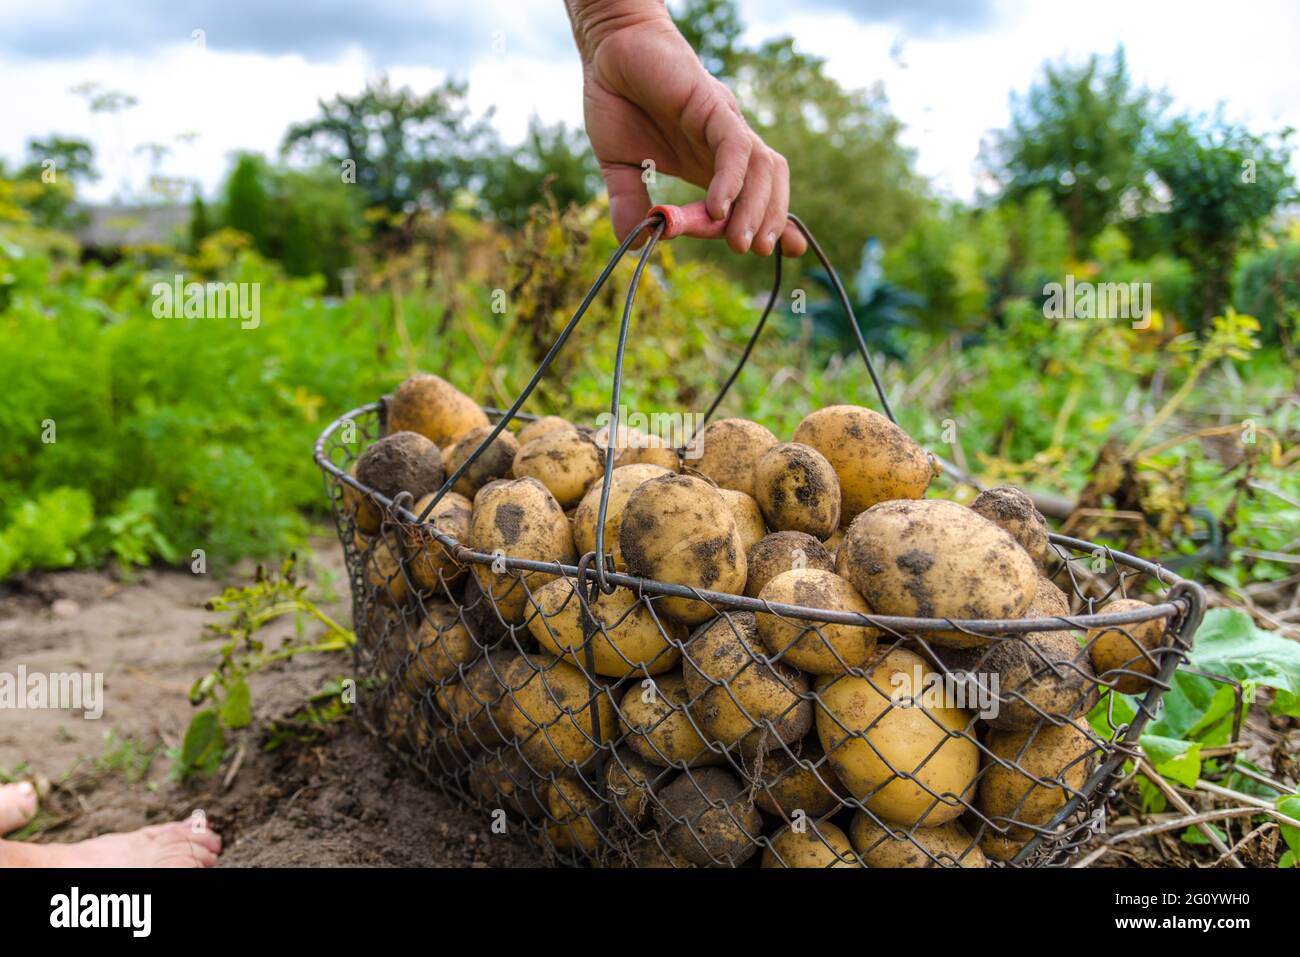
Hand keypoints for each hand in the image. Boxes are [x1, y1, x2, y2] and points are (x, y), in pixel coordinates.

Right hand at [565, 0, 805, 256]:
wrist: (606, 52)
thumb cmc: (617, 101)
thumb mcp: (620, 167)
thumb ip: (630, 205)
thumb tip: (635, 245)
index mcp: (709, 164)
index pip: (755, 198)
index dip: (776, 223)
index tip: (785, 252)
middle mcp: (725, 147)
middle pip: (768, 187)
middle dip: (769, 222)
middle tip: (751, 250)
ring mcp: (723, 125)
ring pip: (763, 169)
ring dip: (757, 208)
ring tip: (738, 242)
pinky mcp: (712, 105)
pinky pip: (735, 146)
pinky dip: (731, 180)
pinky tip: (717, 208)